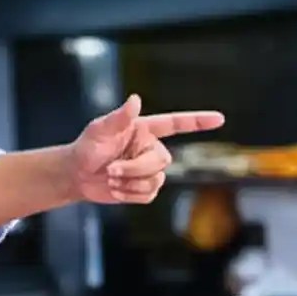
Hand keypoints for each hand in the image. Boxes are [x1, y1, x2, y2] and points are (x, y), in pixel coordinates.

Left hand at [71, 94, 224, 203]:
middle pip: (162, 161)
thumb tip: (135, 100)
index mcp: (144, 130)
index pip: (175, 124)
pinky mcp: (144, 189)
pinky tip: (115, 189)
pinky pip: (148, 195)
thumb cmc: (86, 147)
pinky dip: (129, 195)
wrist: (76, 175)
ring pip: (156, 180)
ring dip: (130, 183)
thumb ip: (118, 117)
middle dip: (135, 169)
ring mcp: (149, 169)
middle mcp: (151, 148)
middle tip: (110, 170)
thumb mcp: (98, 130)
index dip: (198, 121)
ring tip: (110, 178)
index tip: (219, 119)